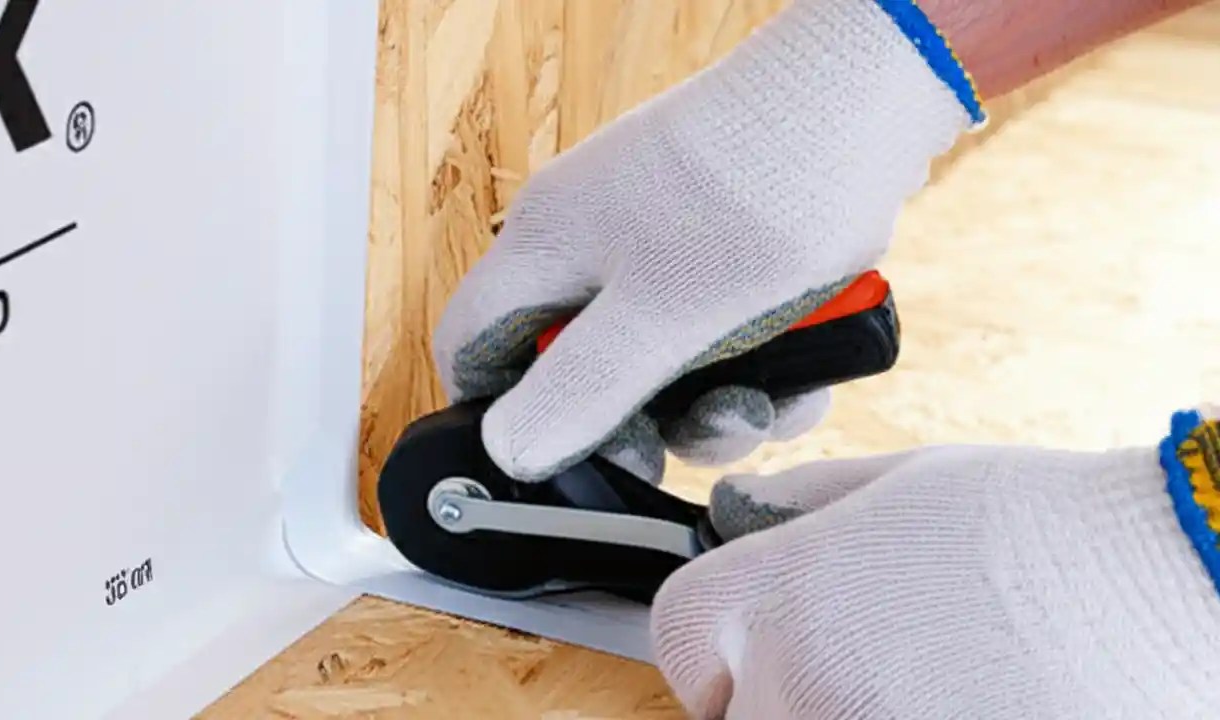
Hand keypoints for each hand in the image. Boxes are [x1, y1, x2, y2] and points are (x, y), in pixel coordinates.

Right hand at [432, 0, 975, 483]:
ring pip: (658, 368)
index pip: (472, 345)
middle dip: (639, 424)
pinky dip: (757, 373)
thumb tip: (508, 451)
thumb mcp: (664, 313)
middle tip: (682, 442)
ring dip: (713, 407)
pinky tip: (802, 378)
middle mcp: (593, 245)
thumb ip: (581, 388)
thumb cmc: (760, 188)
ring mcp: (659, 248)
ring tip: (767, 405)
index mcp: (547, 245)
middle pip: (577, 372)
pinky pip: (716, 341)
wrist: (870, 101)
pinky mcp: (719, 255)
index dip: (498, 415)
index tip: (558, 463)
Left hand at [650, 408, 1219, 717]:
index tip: (745, 653)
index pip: (676, 639)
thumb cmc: (1044, 530)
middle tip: (849, 673)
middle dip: (774, 698)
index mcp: (781, 593)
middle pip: (732, 719)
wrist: (1168, 593)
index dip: (709, 649)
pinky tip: (950, 706)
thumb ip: (799, 503)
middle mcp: (800, 680)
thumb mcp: (902, 481)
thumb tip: (742, 511)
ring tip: (909, 690)